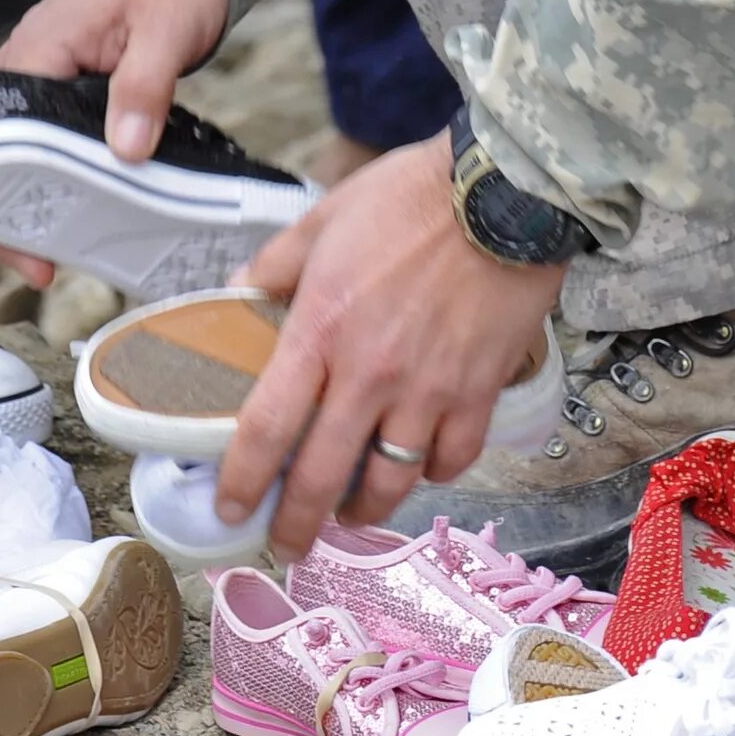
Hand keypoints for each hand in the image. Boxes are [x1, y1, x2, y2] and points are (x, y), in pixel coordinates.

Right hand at [0, 0, 232, 282]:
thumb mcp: (165, 30)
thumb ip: (143, 88)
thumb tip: (125, 152)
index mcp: (38, 47)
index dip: (2, 200)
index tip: (32, 251)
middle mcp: (32, 61)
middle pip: (1, 152)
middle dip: (18, 212)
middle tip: (51, 266)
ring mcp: (53, 71)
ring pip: (31, 148)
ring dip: (47, 196)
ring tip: (75, 248)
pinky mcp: (77, 80)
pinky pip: (59, 136)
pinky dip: (72, 172)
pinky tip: (97, 206)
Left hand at [224, 136, 564, 559]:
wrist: (504, 191)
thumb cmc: (412, 196)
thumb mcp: (325, 217)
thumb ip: (277, 264)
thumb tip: (240, 294)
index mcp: (321, 329)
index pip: (267, 426)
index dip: (242, 479)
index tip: (230, 507)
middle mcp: (370, 373)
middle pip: (322, 477)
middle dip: (297, 524)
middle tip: (286, 544)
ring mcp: (429, 389)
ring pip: (390, 482)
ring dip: (363, 509)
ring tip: (350, 513)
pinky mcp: (479, 392)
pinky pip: (451, 459)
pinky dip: (431, 472)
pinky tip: (418, 465)